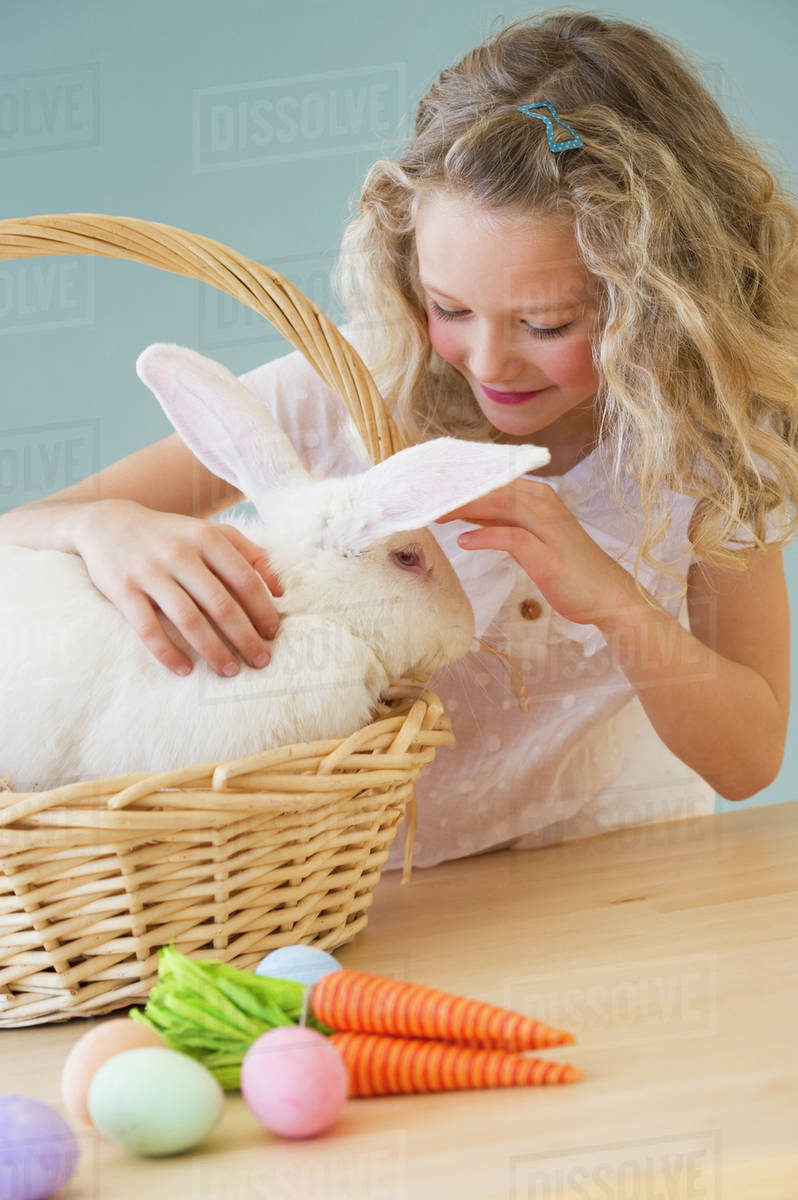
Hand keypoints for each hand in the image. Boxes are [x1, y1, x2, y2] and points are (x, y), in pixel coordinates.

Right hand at [73, 499, 282, 675]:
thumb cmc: (171, 535)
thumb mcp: (210, 533)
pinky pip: (148, 629)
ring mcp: (149, 572)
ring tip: (229, 671)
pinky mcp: (122, 590)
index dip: (263, 610)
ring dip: (212, 650)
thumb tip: (281, 589)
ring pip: (188, 620)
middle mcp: (179, 553)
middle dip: (244, 638)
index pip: (244, 579)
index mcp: (206, 537)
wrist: (107, 524)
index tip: (273, 634)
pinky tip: (185, 670)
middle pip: (220, 604)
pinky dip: (168, 653)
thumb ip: (249, 554)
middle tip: (260, 661)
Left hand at [436, 478, 637, 626]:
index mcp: (537, 496)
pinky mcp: (547, 553)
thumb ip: (499, 521)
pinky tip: (463, 541)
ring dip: (464, 507)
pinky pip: (512, 537)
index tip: (429, 485)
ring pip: (498, 506)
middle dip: (455, 491)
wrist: (605, 594)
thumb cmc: (566, 566)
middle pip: (490, 489)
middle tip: (422, 496)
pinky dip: (486, 537)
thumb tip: (464, 511)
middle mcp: (542, 503)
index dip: (459, 481)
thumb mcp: (527, 538)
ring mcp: (546, 526)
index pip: (491, 480)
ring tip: (434, 513)